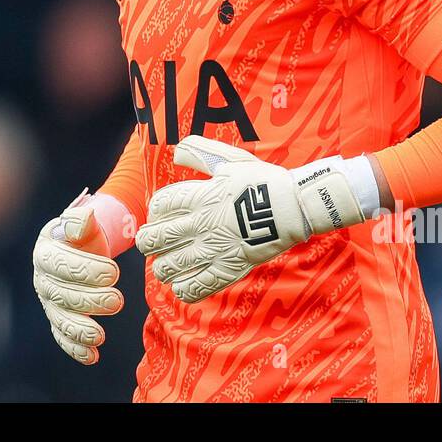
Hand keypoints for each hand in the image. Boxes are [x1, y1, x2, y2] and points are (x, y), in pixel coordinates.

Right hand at [32, 191, 123, 363]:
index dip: (86, 270)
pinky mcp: (58, 319)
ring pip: (61, 318)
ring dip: (80, 329)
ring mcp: (48, 301)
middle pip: (62, 294)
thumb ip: (82, 220)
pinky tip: (93, 356)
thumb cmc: (85, 234)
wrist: (83, 248)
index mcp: (46, 251)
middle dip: (90, 300)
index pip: (61, 263)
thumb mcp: (84, 222)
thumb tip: (86, 215)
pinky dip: (76, 348)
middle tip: (118, 301)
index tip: (114, 272)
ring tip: (100, 335)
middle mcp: (42, 278)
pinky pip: (62, 336)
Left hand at [135, 136, 374, 303]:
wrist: (292, 207)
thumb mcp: (231, 160)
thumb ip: (201, 153)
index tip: (157, 214)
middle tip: (149, 243)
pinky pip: (198, 286)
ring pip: (172, 265)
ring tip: (164, 266)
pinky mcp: (229, 269)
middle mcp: (201, 223)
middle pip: (158, 237)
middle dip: (148, 241)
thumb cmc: (263, 181)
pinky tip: (181, 286)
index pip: (162, 205)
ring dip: (162, 267)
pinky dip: (184, 289)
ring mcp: (214, 248)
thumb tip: (176, 152)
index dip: (154, 211)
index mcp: (200, 196)